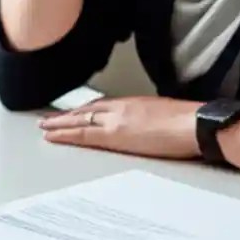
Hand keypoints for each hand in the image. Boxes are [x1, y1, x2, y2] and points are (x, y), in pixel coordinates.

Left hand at [39, 97, 202, 158]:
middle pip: (86, 111)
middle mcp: (121, 108)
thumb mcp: (166, 114)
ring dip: (60, 124)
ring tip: (44, 127)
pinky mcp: (115, 135)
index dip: (85, 110)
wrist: (196, 124)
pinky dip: (66, 134)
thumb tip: (149, 127)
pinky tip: (53, 136)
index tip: (73, 113)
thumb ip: (150, 120)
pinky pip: (83, 134)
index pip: (102, 106)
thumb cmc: (190, 122)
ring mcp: (116, 121)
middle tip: (48, 120)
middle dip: (66, 116)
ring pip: (79, 120)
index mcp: (134, 103)